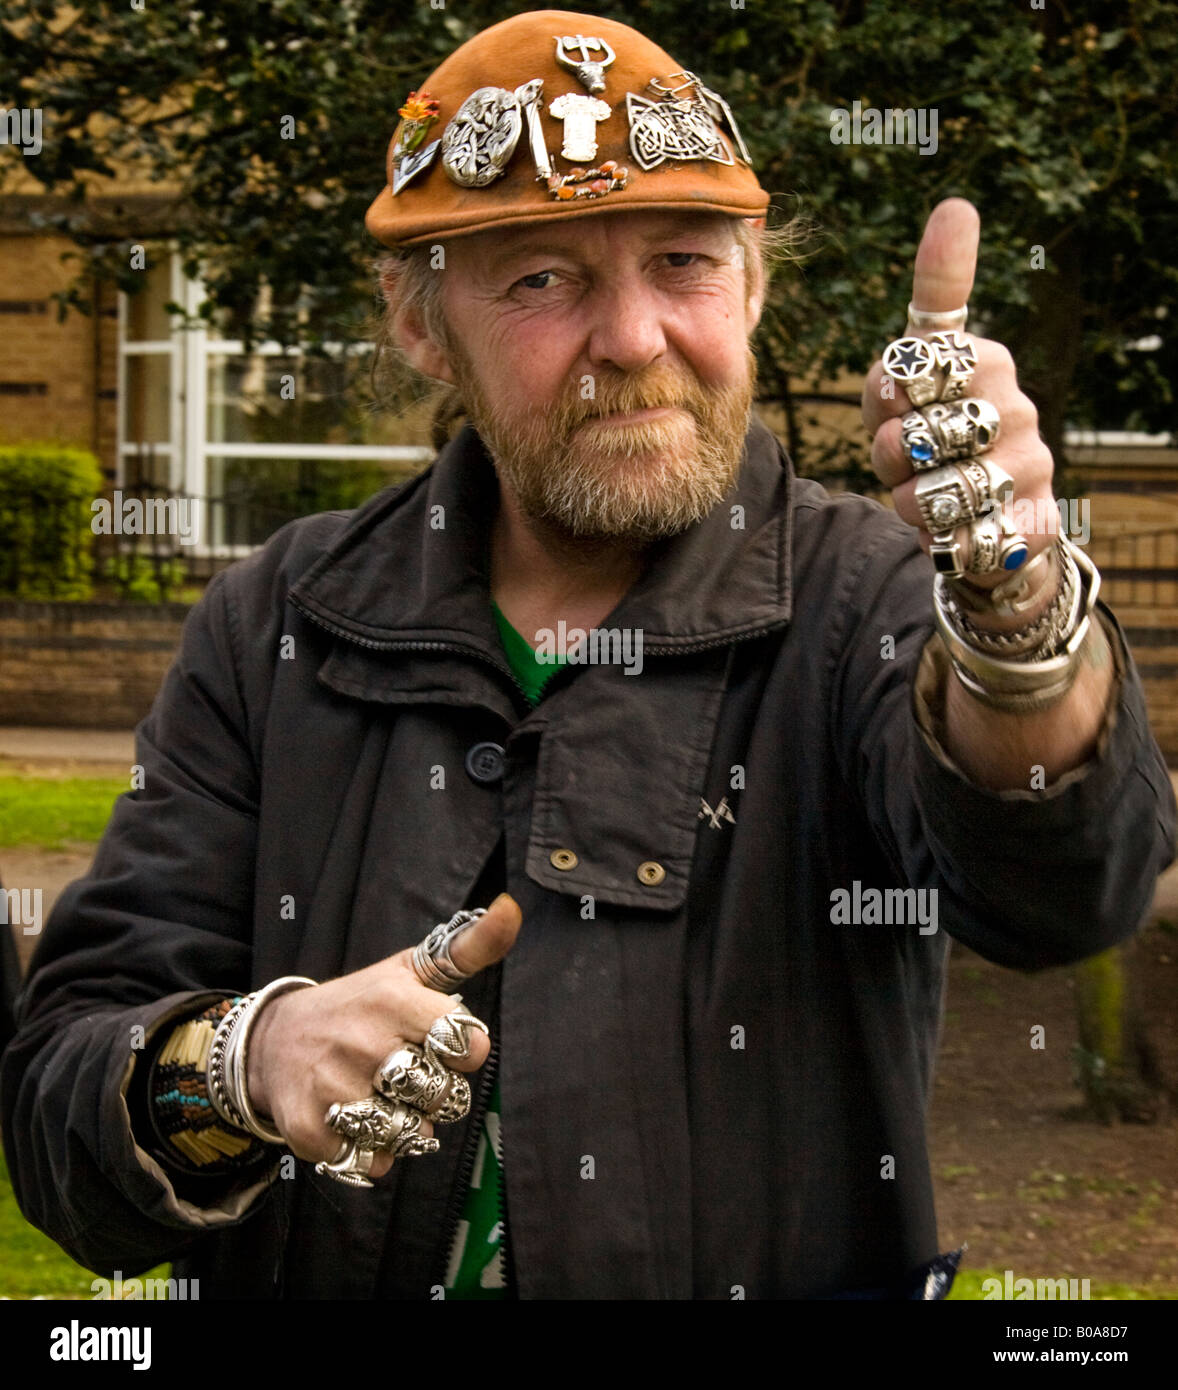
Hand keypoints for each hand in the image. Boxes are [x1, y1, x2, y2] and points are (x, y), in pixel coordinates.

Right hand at [247, 892, 522, 1179]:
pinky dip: (374, 1154)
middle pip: (443, 1097)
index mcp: (393, 1000)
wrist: (275, 1039)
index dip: (465, 1051)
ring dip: (407, 1127)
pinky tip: (359, 1124)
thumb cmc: (361, 1004)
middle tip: (412, 1074)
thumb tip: (511, 909)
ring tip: (386, 1100)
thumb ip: (471, 946)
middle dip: (438, 1094)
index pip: (464, 1042)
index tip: (445, 1044)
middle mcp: (363, 1041)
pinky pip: (371, 1162)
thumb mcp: (412, 970)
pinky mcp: (307, 1127)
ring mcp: (332, 1087)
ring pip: (410, 1135)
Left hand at [861, 197, 1055, 589]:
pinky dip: (940, 542)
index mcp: (984, 360)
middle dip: (888, 456)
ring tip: (924, 497)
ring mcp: (1030, 462)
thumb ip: (895, 353)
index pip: (921, 360)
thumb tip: (957, 213)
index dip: (886, 390)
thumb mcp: (901, 393)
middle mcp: (1016, 405)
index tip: (888, 399)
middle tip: (903, 462)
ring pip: (930, 492)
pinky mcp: (1033, 518)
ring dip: (909, 503)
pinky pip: (961, 536)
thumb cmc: (933, 448)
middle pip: (913, 434)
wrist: (991, 524)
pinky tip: (951, 533)